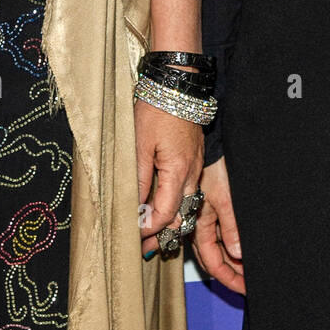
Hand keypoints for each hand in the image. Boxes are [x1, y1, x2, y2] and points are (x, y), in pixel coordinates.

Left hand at [135, 99, 203, 256]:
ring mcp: (196, 164)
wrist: (178, 83)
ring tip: (152, 233)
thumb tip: (134, 208)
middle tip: (143, 246)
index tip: (133, 236)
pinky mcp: (195, 157)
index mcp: (179, 171)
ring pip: (188, 203)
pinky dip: (176, 202)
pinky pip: (189, 189)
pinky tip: (163, 205)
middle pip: (181, 214)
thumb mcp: (140, 144)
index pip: (166, 213)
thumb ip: (138, 179)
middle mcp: (192, 172)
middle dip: (162, 232)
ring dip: (171, 219)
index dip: (149, 228)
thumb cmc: (157, 109)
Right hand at [193, 155, 243, 293]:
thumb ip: (230, 227)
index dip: (228, 278)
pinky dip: (229, 245)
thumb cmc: (213, 167)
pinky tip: (241, 247)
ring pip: (214, 248)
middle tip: (250, 281)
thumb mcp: (226, 198)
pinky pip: (216, 235)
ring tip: (249, 267)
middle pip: (212, 259)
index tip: (245, 288)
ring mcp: (202, 217)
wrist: (208, 146)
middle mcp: (198, 225)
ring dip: (231, 260)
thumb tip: (237, 253)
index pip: (213, 263)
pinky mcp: (207, 208)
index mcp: (200, 225)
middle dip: (230, 273)